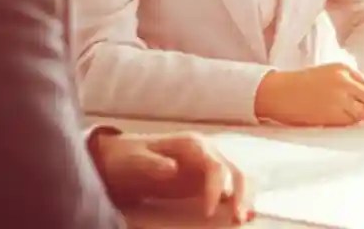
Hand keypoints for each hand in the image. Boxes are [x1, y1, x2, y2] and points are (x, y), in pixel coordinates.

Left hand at [91, 131, 253, 222]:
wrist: (121, 156)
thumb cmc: (128, 157)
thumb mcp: (135, 160)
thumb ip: (153, 164)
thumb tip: (173, 169)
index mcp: (192, 144)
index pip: (215, 166)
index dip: (216, 189)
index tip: (209, 213)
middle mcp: (206, 150)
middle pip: (233, 170)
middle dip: (240, 194)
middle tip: (236, 218)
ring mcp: (208, 162)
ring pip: (236, 177)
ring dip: (242, 197)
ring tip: (242, 218)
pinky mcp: (205, 176)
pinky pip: (228, 185)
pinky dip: (237, 197)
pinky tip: (240, 212)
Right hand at [254, 63, 363, 125]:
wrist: (279, 92)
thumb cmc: (301, 84)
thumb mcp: (328, 73)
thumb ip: (348, 81)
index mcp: (343, 68)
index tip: (359, 103)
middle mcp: (344, 81)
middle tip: (354, 113)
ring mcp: (339, 98)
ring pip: (362, 114)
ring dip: (356, 118)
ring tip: (340, 116)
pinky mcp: (332, 115)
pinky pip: (349, 123)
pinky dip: (346, 124)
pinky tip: (333, 120)